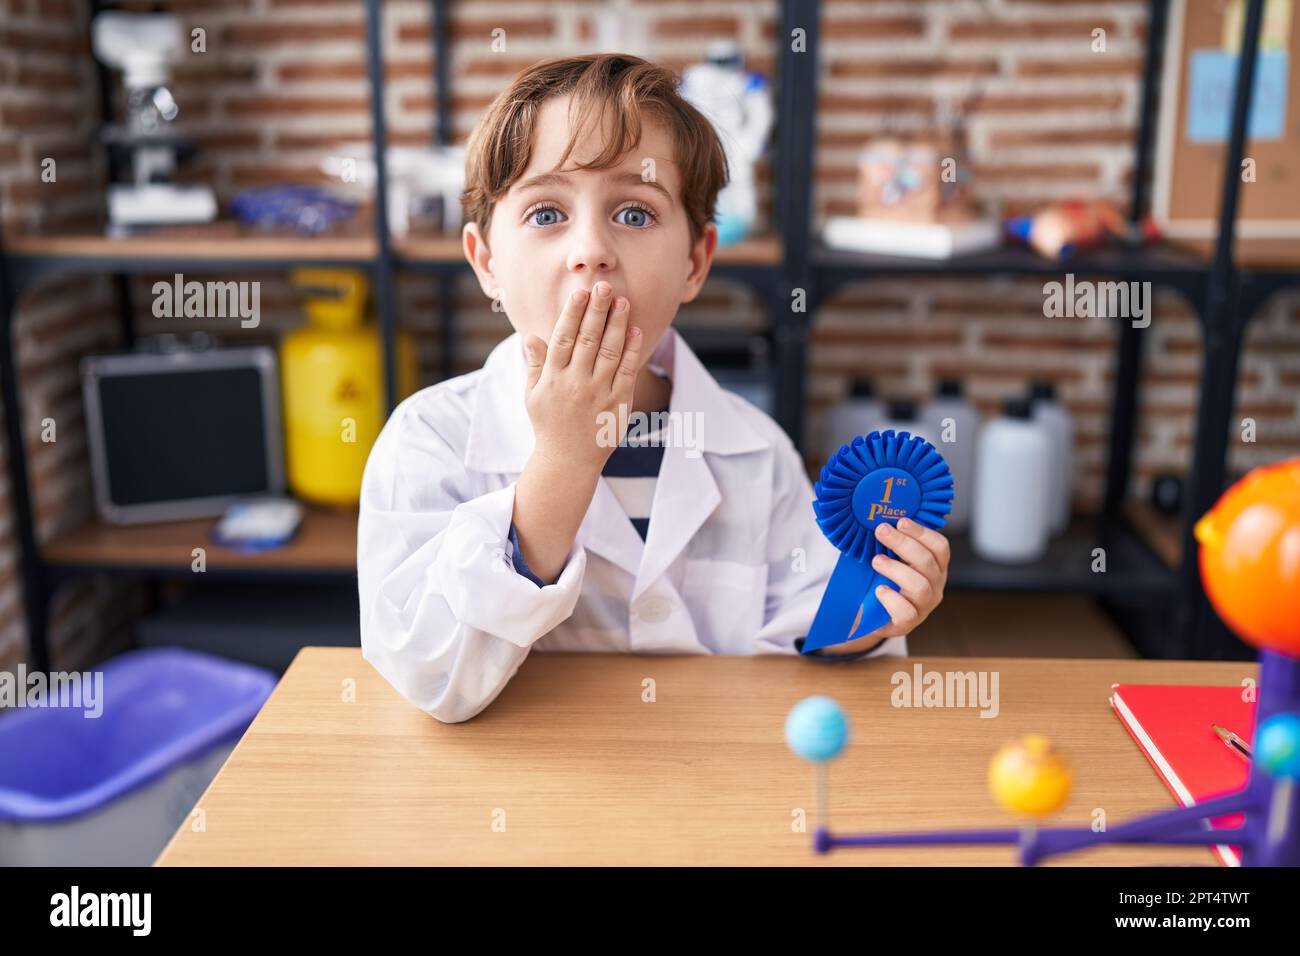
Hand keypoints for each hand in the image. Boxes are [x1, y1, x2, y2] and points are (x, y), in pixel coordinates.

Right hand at [522, 280, 642, 472]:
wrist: (567, 462)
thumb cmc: (549, 425)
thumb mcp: (533, 395)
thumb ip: (535, 365)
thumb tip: (530, 336)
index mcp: (553, 378)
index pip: (563, 338)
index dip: (572, 314)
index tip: (581, 293)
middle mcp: (575, 383)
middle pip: (588, 340)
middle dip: (597, 311)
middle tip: (605, 286)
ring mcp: (598, 394)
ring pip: (609, 352)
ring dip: (617, 325)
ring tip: (623, 302)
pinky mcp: (617, 404)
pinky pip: (626, 372)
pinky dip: (631, 351)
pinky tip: (635, 331)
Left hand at [819, 517, 949, 653]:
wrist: (868, 616)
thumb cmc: (881, 581)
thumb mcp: (890, 560)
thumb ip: (890, 544)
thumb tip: (878, 520)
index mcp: (934, 567)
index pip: (940, 547)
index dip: (922, 532)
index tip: (901, 520)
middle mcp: (935, 586)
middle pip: (927, 562)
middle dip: (903, 543)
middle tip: (881, 531)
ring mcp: (924, 606)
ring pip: (920, 586)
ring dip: (896, 569)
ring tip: (876, 560)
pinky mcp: (908, 623)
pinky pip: (906, 612)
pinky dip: (892, 599)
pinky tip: (879, 590)